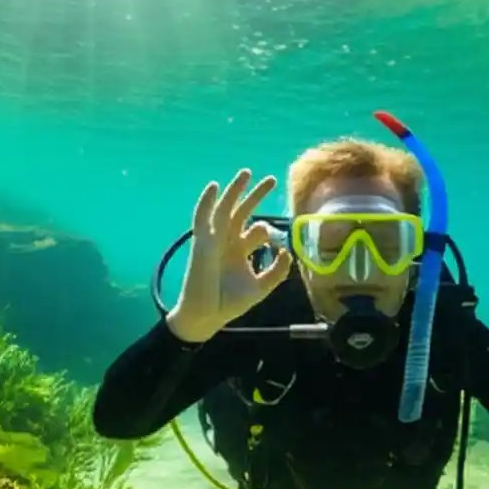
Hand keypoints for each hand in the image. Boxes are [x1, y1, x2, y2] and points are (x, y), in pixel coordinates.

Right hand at [166, 169, 292, 341]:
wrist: (207, 316)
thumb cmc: (230, 303)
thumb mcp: (261, 287)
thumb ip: (277, 271)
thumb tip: (287, 251)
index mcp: (241, 249)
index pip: (257, 229)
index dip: (269, 230)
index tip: (276, 238)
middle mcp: (228, 240)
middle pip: (243, 211)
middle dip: (256, 195)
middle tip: (272, 180)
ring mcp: (215, 240)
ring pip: (225, 208)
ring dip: (235, 190)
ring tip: (247, 173)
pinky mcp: (202, 242)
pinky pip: (202, 218)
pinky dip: (206, 202)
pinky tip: (214, 187)